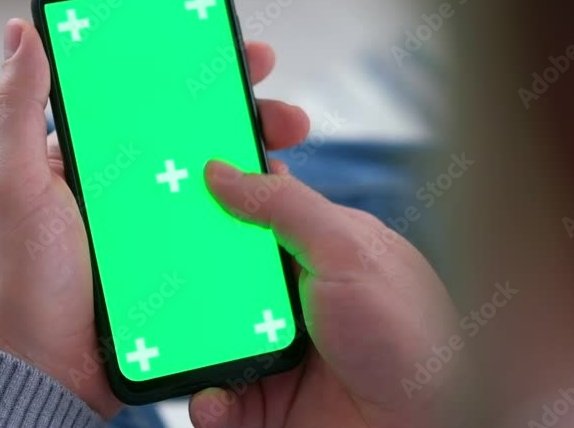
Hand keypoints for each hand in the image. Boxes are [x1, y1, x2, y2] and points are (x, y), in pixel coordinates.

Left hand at [0, 18, 310, 417]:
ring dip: (257, 162)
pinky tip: (279, 204)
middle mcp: (128, 187)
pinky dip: (252, 218)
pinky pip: (221, 234)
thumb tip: (20, 31)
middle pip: (196, 137)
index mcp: (90, 158)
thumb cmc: (17, 276)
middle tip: (283, 108)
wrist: (40, 370)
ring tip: (289, 149)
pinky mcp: (176, 268)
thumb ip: (16, 108)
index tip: (234, 49)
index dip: (193, 70)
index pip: (148, 98)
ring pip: (217, 183)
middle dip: (244, 112)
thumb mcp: (11, 183)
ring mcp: (156, 229)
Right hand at [189, 165, 456, 427]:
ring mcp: (278, 350)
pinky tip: (214, 396)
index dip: (220, 195)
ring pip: (208, 334)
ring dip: (189, 340)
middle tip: (163, 263)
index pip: (258, 210)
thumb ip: (282, 205)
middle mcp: (296, 297)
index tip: (178, 182)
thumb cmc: (411, 339)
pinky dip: (207, 399)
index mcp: (320, 249)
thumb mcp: (346, 250)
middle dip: (190, 270)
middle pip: (220, 271)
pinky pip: (216, 396)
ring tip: (179, 341)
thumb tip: (222, 171)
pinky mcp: (265, 403)